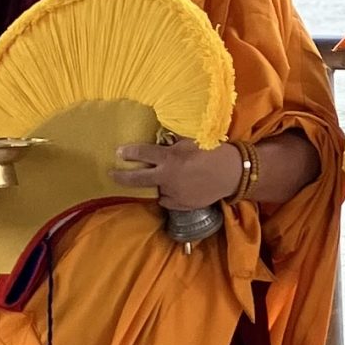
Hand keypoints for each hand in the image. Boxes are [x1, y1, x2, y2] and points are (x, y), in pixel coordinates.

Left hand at [112, 139, 244, 212]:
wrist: (233, 174)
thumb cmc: (214, 152)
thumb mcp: (192, 140)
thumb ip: (173, 142)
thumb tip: (160, 139)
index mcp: (170, 158)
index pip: (142, 154)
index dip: (128, 152)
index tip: (118, 152)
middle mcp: (168, 178)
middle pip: (137, 179)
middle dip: (121, 176)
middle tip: (111, 174)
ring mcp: (174, 194)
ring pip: (156, 190)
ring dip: (155, 185)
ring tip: (160, 179)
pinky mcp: (182, 205)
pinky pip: (168, 200)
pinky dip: (168, 194)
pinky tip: (174, 188)